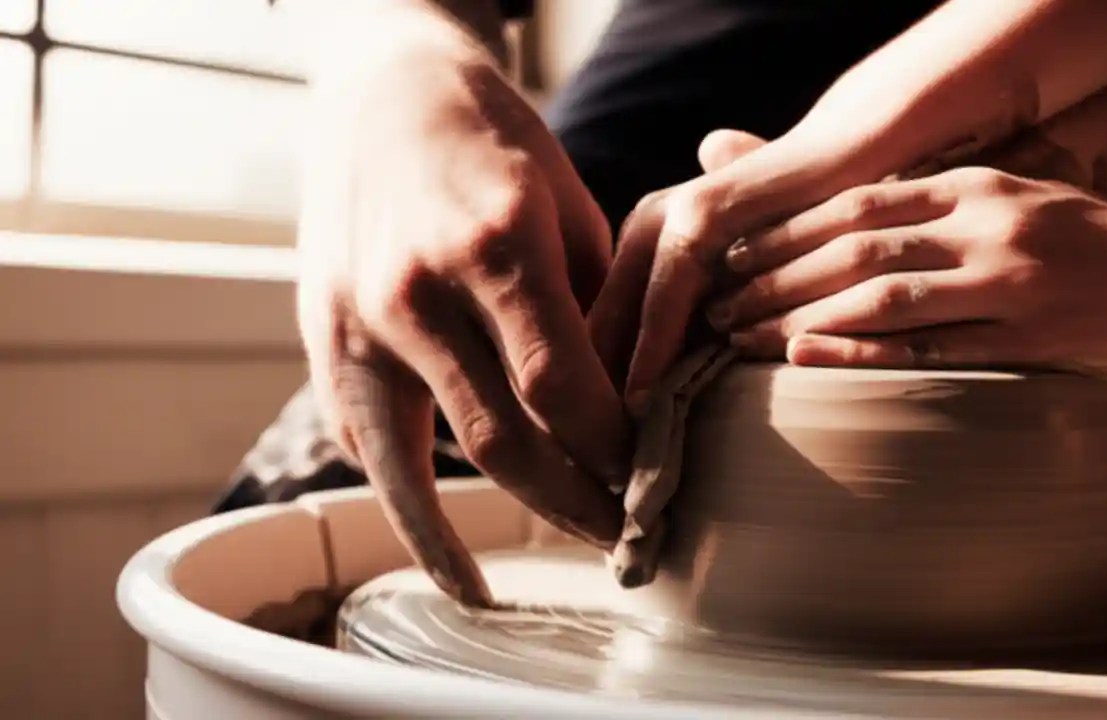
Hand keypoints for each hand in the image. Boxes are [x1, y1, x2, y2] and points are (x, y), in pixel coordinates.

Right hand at [297, 44, 628, 548]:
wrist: (382, 96)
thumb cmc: (494, 142)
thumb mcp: (567, 205)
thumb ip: (594, 309)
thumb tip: (632, 407)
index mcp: (494, 244)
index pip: (565, 388)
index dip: (614, 450)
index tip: (650, 478)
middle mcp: (418, 290)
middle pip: (505, 438)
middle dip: (576, 498)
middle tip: (624, 531)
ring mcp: (359, 320)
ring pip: (428, 462)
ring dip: (499, 520)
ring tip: (564, 548)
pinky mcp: (323, 342)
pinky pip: (371, 450)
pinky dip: (413, 515)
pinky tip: (454, 567)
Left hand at [704, 166, 1106, 394]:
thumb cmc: (1093, 253)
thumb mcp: (1009, 207)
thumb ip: (926, 211)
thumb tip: (844, 208)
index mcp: (973, 188)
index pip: (853, 204)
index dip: (782, 232)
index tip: (726, 260)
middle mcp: (984, 222)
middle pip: (851, 246)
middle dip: (771, 276)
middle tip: (713, 306)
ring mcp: (1009, 278)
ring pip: (880, 293)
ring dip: (797, 314)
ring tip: (736, 338)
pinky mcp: (1032, 338)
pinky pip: (930, 346)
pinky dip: (860, 352)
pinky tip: (805, 358)